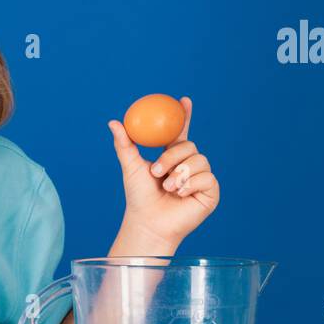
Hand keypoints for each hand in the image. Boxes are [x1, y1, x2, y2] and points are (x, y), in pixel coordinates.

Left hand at [107, 97, 219, 246]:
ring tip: (168, 188)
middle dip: (172, 156)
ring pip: (199, 160)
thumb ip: (125, 144)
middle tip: (157, 171)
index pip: (180, 132)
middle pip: (189, 146)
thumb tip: (113, 122)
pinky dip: (190, 185)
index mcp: (172, 156)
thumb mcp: (131, 167)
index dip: (184, 116)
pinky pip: (207, 177)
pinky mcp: (210, 191)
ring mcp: (201, 177)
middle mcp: (189, 164)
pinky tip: (180, 195)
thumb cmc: (139, 197)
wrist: (149, 222)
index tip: (183, 100)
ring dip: (179, 174)